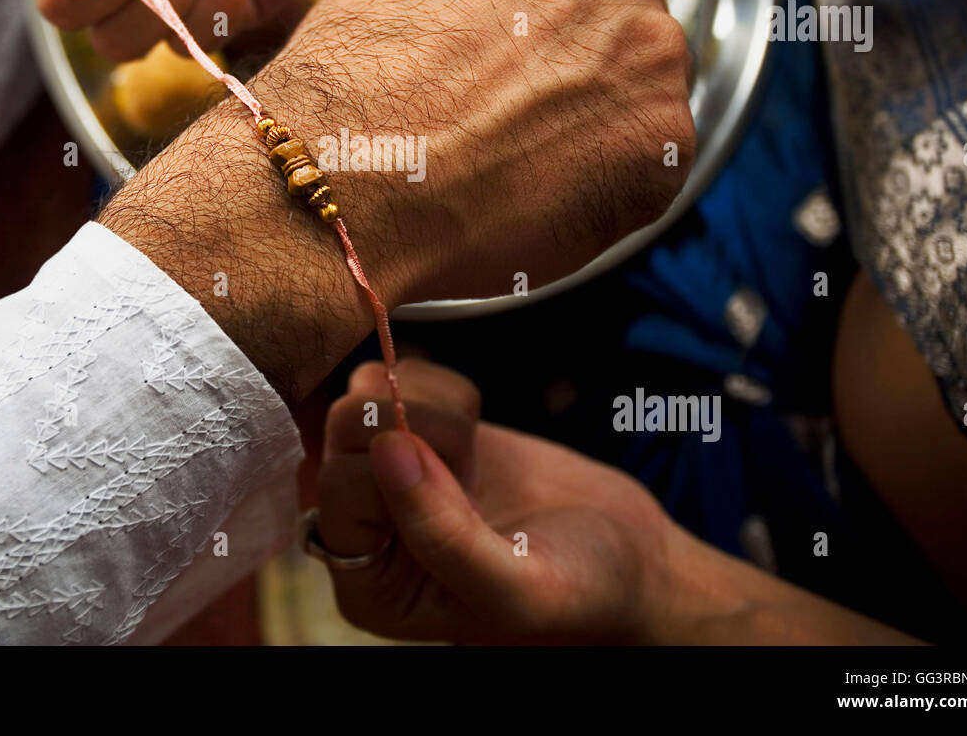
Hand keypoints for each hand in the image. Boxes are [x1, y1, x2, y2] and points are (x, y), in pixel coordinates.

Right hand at [101, 0, 692, 397]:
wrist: (345, 173)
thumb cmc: (353, 77)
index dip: (550, 20)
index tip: (517, 57)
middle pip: (627, 22)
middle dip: (584, 68)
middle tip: (517, 117)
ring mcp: (656, 50)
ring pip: (644, 95)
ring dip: (599, 128)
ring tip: (520, 163)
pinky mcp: (666, 137)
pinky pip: (651, 166)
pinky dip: (609, 190)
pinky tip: (541, 197)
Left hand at [317, 358, 677, 643]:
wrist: (628, 556)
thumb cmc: (580, 591)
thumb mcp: (517, 586)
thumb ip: (443, 534)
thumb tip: (385, 449)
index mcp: (369, 586)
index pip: (339, 489)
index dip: (396, 462)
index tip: (464, 475)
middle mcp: (363, 528)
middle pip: (344, 429)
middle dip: (416, 424)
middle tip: (471, 457)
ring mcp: (386, 472)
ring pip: (365, 392)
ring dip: (429, 402)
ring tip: (475, 447)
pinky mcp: (414, 430)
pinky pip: (392, 376)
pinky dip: (437, 382)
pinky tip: (472, 421)